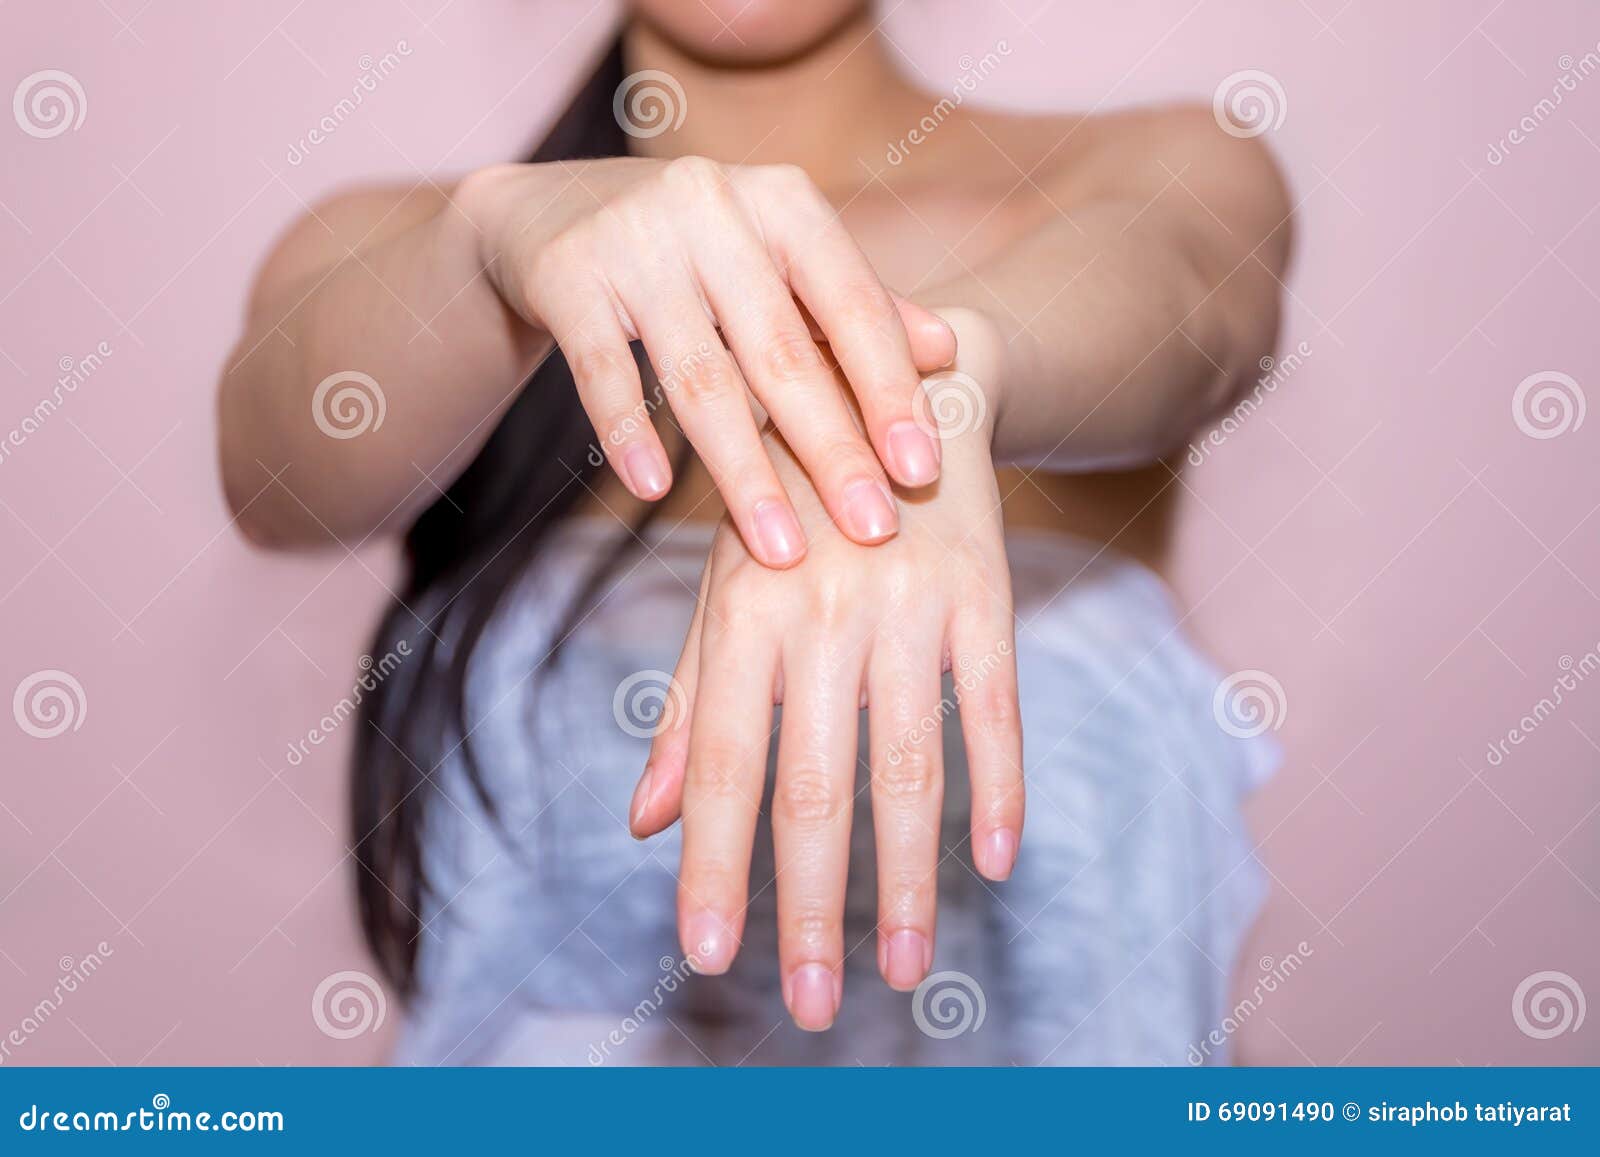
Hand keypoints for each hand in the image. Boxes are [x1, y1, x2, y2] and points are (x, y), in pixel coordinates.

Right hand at [460, 157, 955, 566]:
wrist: (549, 210)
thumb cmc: (695, 251)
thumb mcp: (776, 259)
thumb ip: (854, 306)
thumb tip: (947, 350)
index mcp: (783, 202)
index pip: (852, 306)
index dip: (890, 392)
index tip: (922, 475)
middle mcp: (713, 205)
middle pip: (782, 353)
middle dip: (832, 451)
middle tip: (872, 530)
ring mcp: (634, 239)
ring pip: (699, 376)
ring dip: (743, 473)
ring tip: (781, 550)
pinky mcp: (566, 274)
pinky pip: (603, 371)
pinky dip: (629, 434)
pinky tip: (654, 494)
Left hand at [628, 312, 1023, 1029]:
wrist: (895, 384)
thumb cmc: (788, 507)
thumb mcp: (727, 589)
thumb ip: (693, 706)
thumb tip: (645, 823)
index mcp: (747, 613)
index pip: (727, 765)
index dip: (717, 864)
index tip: (710, 957)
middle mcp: (825, 612)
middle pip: (816, 783)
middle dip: (811, 904)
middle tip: (812, 1004)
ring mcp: (913, 603)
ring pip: (912, 763)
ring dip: (912, 878)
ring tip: (907, 970)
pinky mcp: (986, 594)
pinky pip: (998, 705)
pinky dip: (1002, 784)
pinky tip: (997, 859)